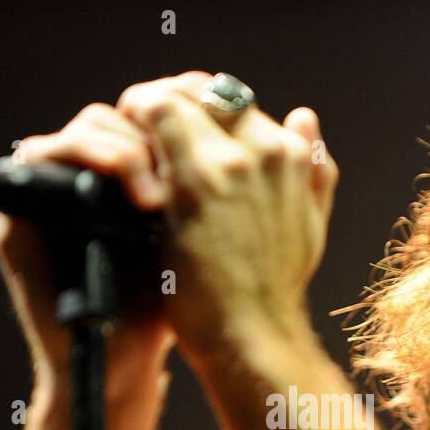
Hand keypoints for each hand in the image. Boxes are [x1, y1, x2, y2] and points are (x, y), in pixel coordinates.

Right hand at [0, 101, 176, 429]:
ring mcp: (48, 195)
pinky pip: (37, 159)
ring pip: (82, 130)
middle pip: (116, 114)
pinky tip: (120, 182)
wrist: (126, 361)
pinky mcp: (17, 216)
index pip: (146, 113)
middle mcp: (86, 178)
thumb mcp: (191, 233)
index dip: (172, 116)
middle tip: (176, 178)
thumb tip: (230, 125)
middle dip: (150, 133)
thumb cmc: (166, 304)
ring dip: (120, 148)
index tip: (206, 149)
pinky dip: (79, 157)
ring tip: (153, 195)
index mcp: (127, 176)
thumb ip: (196, 180)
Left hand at [115, 71, 339, 366]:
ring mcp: (229, 163)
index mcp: (291, 156)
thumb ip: (312, 171)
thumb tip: (304, 118)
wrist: (254, 339)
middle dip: (168, 103)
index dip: (197, 110)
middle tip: (140, 130)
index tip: (171, 134)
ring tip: (124, 141)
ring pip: (173, 96)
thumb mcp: (308, 225)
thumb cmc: (273, 294)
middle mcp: (265, 149)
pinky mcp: (192, 182)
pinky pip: (151, 119)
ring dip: (143, 112)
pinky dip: (130, 128)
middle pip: (204, 90)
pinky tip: (116, 155)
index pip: (234, 101)